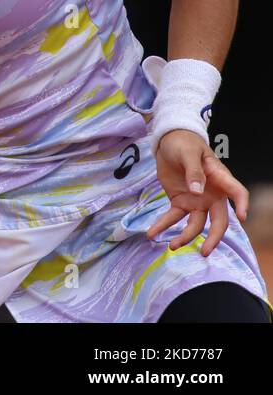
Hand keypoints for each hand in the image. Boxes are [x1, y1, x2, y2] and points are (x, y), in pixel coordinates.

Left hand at [147, 131, 249, 255]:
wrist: (169, 142)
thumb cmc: (184, 144)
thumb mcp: (188, 153)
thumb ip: (193, 171)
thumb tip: (197, 191)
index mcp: (220, 179)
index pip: (237, 193)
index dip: (242, 205)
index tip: (243, 217)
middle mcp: (211, 195)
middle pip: (218, 220)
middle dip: (213, 238)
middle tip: (205, 252)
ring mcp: (196, 200)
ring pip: (195, 224)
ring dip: (185, 237)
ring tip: (172, 246)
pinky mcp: (180, 201)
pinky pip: (172, 217)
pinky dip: (162, 226)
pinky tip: (151, 234)